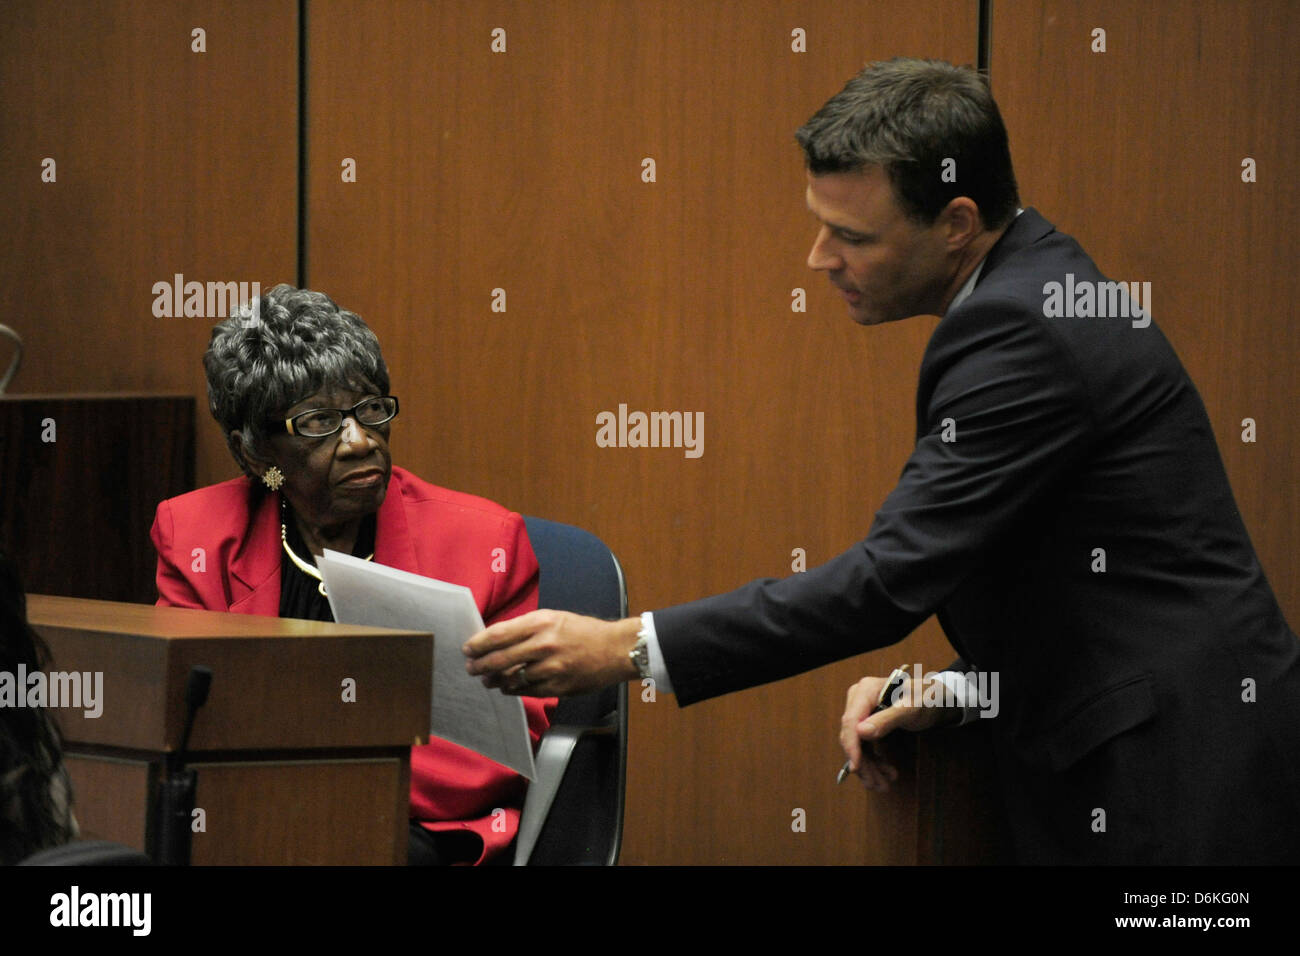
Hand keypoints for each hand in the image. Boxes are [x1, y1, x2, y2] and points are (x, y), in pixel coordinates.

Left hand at [463, 610, 640, 696]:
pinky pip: (527, 691)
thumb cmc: (583, 631)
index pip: (499, 634)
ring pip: (511, 678)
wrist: (615, 649)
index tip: (467, 649)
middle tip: (471, 668)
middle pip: (500, 658)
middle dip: (480, 665)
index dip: (479, 643)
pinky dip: (513, 690)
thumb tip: (496, 639)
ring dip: (494, 680)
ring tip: (486, 680)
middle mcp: (544, 644)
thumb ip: (526, 628)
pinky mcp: (558, 686)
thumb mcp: (554, 618)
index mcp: (541, 622)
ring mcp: (551, 667)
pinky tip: (507, 688)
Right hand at [839, 673, 956, 790]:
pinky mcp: (869, 723)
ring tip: (882, 785)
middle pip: (852, 736)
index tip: (857, 767)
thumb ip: (886, 719)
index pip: (850, 720)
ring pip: (858, 745)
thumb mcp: (910, 709)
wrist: (936, 699)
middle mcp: (859, 700)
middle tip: (875, 784)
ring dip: (869, 767)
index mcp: (865, 691)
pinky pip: (866, 746)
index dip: (852, 746)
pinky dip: (875, 761)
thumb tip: (861, 732)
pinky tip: (887, 772)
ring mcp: (863, 712)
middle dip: (863, 763)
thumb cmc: (926, 698)